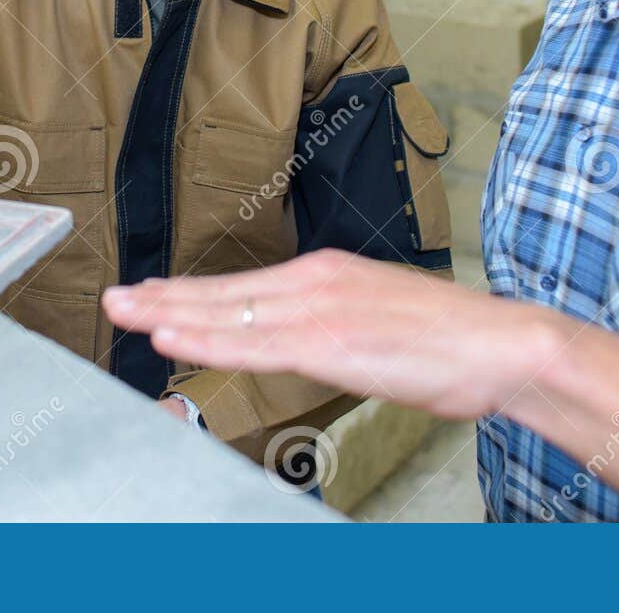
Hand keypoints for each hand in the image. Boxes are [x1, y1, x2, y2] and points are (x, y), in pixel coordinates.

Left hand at [101, 250, 562, 421]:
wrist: (503, 344)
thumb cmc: (452, 341)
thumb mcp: (380, 322)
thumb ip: (334, 327)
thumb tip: (305, 341)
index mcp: (326, 274)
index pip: (241, 286)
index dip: (190, 292)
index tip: (149, 295)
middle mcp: (315, 282)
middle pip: (223, 293)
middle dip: (163, 297)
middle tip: (115, 300)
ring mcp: (320, 310)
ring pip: (228, 314)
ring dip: (169, 313)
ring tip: (125, 313)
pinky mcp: (331, 341)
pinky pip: (255, 344)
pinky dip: (207, 339)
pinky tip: (172, 337)